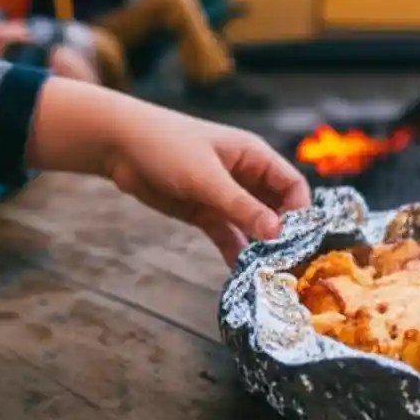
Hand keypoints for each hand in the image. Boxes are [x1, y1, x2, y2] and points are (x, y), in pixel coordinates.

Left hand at [26, 79, 310, 265]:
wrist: (119, 145)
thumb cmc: (167, 147)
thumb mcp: (207, 178)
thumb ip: (242, 206)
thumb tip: (277, 233)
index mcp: (254, 156)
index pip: (292, 185)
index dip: (300, 212)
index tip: (300, 241)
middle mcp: (245, 176)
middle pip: (276, 208)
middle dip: (282, 234)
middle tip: (287, 265)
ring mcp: (224, 195)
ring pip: (252, 225)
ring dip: (259, 247)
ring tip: (266, 274)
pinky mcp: (204, 211)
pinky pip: (227, 235)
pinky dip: (234, 251)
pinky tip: (240, 273)